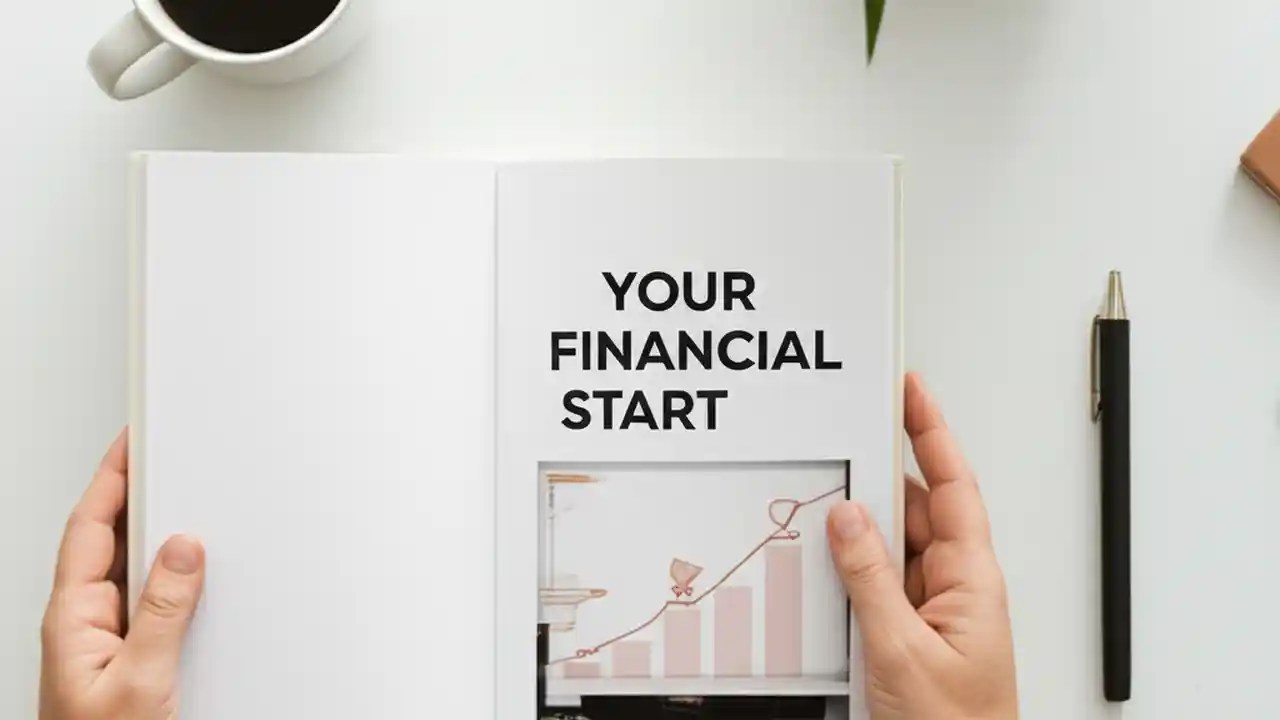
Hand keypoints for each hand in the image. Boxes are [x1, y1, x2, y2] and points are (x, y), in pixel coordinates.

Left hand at [40, 429, 205, 719]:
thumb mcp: (141, 681)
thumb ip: (163, 612)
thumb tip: (183, 548)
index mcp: (72, 620)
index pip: (89, 528)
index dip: (110, 478)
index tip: (131, 439)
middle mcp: (86, 627)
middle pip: (109, 541)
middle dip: (136, 495)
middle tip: (162, 454)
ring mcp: (108, 644)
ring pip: (134, 573)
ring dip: (160, 538)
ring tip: (187, 503)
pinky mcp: (134, 662)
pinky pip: (156, 604)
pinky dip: (178, 579)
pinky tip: (199, 573)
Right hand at [827, 373, 1017, 719]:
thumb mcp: (902, 650)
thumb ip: (871, 578)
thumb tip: (849, 517)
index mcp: (972, 580)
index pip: (953, 485)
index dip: (931, 431)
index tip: (910, 390)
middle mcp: (955, 587)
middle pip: (916, 510)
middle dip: (879, 480)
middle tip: (842, 446)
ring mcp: (930, 610)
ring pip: (892, 546)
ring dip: (860, 530)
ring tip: (825, 510)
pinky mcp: (907, 633)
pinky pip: (877, 582)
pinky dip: (851, 567)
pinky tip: (827, 564)